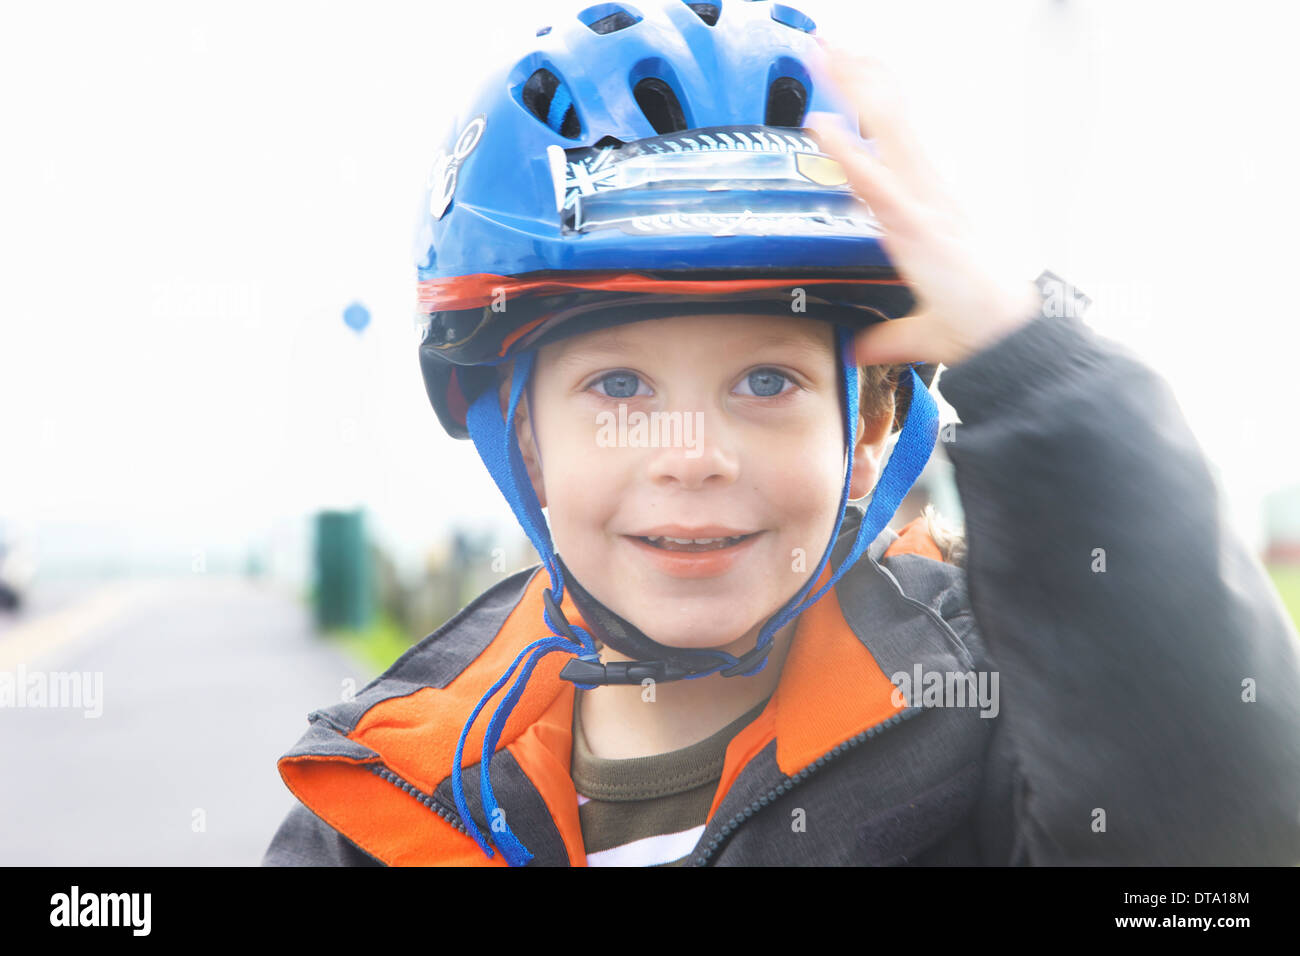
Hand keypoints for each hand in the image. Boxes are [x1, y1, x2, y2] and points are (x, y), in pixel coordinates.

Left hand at [806, 40, 1041, 367]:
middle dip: (859, 78)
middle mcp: (929, 195)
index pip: (898, 139)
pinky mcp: (915, 226)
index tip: (856, 68)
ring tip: (824, 52)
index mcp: (932, 205)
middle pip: (889, 119)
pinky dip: (846, 151)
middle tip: (828, 42)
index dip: (877, 99)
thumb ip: (885, 336)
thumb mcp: (918, 329)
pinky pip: (873, 180)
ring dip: (851, 90)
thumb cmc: (977, 326)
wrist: (1007, 337)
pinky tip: (822, 124)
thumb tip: (860, 348)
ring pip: (884, 131)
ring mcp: (923, 204)